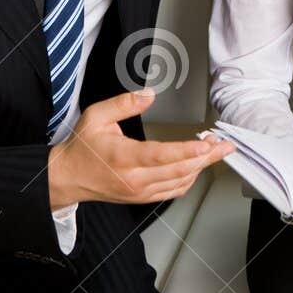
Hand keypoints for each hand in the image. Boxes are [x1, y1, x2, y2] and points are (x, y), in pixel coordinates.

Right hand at [46, 90, 233, 207]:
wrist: (69, 177)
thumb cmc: (83, 147)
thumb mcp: (96, 116)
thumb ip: (123, 104)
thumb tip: (148, 95)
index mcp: (122, 157)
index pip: (159, 156)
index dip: (185, 151)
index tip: (206, 145)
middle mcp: (133, 179)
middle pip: (178, 171)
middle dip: (205, 157)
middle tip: (224, 145)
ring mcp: (139, 191)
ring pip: (179, 182)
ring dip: (200, 167)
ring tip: (215, 151)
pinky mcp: (142, 197)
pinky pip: (173, 191)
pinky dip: (189, 179)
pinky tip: (197, 166)